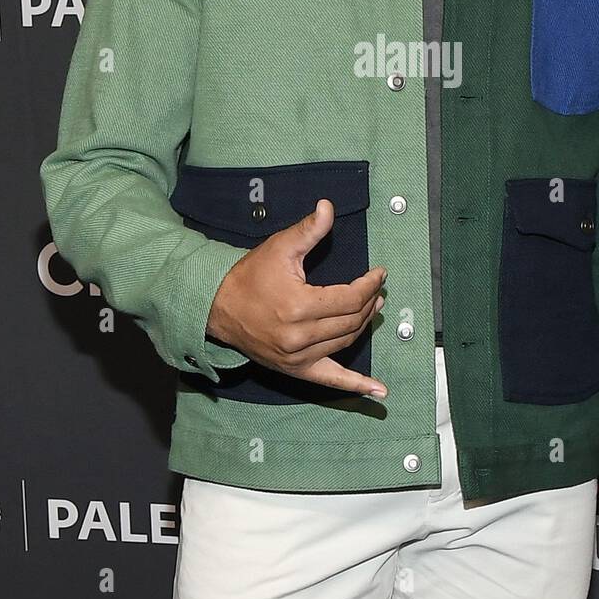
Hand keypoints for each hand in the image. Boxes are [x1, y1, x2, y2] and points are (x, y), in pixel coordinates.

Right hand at [205, 198, 387, 397]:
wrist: (218, 307)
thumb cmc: (250, 276)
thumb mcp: (280, 248)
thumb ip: (309, 230)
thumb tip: (328, 207)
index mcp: (300, 307)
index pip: (350, 299)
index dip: (370, 285)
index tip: (379, 273)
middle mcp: (300, 337)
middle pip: (351, 321)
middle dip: (368, 302)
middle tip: (376, 287)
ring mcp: (297, 358)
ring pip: (345, 342)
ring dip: (363, 325)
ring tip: (372, 307)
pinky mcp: (294, 369)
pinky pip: (330, 380)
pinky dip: (356, 385)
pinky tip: (378, 392)